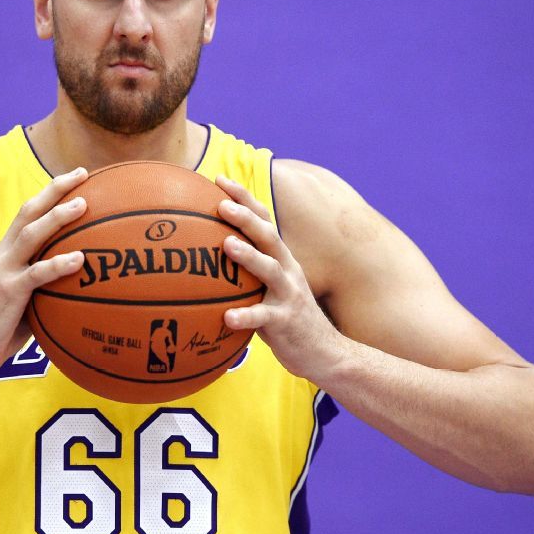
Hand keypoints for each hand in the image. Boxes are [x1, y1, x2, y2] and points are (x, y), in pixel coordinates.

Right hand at [0, 167, 89, 376]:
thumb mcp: (22, 303)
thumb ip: (43, 288)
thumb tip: (78, 285)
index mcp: (3, 255)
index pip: (26, 215)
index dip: (48, 194)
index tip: (73, 180)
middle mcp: (1, 256)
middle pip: (29, 212)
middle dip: (55, 189)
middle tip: (82, 174)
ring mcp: (3, 272)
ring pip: (32, 234)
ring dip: (58, 216)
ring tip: (84, 205)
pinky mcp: (8, 293)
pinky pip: (37, 274)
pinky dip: (59, 263)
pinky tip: (80, 259)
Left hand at [215, 175, 337, 378]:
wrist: (325, 353)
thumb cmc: (287, 319)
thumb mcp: (268, 290)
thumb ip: (246, 273)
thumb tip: (207, 257)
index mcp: (281, 259)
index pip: (263, 220)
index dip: (244, 198)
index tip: (219, 179)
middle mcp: (287, 270)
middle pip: (268, 236)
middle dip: (246, 217)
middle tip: (221, 204)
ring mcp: (288, 295)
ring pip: (269, 270)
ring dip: (248, 256)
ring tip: (227, 246)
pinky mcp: (286, 322)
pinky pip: (263, 318)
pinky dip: (245, 316)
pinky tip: (227, 318)